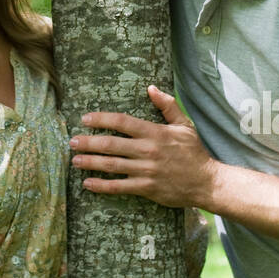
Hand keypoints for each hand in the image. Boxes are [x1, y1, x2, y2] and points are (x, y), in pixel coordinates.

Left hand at [69, 85, 216, 209]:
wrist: (206, 182)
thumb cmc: (193, 152)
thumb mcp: (184, 125)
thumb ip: (167, 105)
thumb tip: (151, 88)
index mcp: (154, 133)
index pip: (122, 122)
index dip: (101, 119)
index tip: (85, 118)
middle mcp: (147, 151)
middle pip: (111, 144)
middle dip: (88, 142)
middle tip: (72, 141)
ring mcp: (146, 171)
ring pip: (111, 166)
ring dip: (90, 162)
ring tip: (75, 160)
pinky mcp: (146, 189)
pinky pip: (119, 187)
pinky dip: (102, 186)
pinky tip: (88, 184)